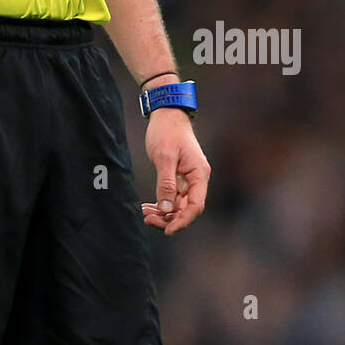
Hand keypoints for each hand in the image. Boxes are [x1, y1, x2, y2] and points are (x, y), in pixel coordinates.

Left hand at [142, 110, 209, 235]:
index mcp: (199, 174)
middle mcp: (196, 179)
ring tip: (145, 213)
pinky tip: (148, 206)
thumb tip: (167, 209)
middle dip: (169, 218)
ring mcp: (188, 179)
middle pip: (186, 208)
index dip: (183, 221)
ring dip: (163, 212)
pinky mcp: (178, 177)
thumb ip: (166, 184)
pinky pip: (172, 196)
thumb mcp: (165, 157)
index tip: (167, 230)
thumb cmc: (167, 131)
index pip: (195, 206)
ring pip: (178, 204)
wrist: (167, 114)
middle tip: (148, 219)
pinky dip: (161, 202)